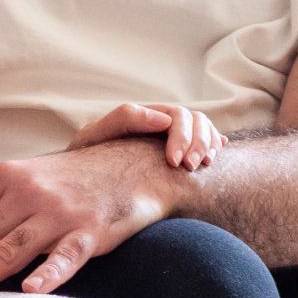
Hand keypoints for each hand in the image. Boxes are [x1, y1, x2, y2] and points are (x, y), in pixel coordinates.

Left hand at [0, 142, 180, 297]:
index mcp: (6, 180)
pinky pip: (66, 256)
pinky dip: (49, 274)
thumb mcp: (21, 186)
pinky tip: (31, 292)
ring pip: (9, 249)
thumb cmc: (72, 182)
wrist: (133, 165)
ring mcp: (58, 211)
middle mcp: (26, 192)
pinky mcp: (91, 230)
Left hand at [68, 104, 224, 170]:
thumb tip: (164, 119)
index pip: (177, 115)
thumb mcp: (96, 136)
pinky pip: (205, 144)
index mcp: (144, 116)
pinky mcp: (178, 155)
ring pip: (205, 130)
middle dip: (199, 143)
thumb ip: (124, 120)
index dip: (182, 136)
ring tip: (202, 167)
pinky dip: (214, 147)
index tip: (174, 162)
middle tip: (190, 168)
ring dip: (209, 146)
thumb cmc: (86, 158)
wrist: (83, 181)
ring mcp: (171, 138)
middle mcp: (161, 124)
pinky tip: (211, 160)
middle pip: (196, 121)